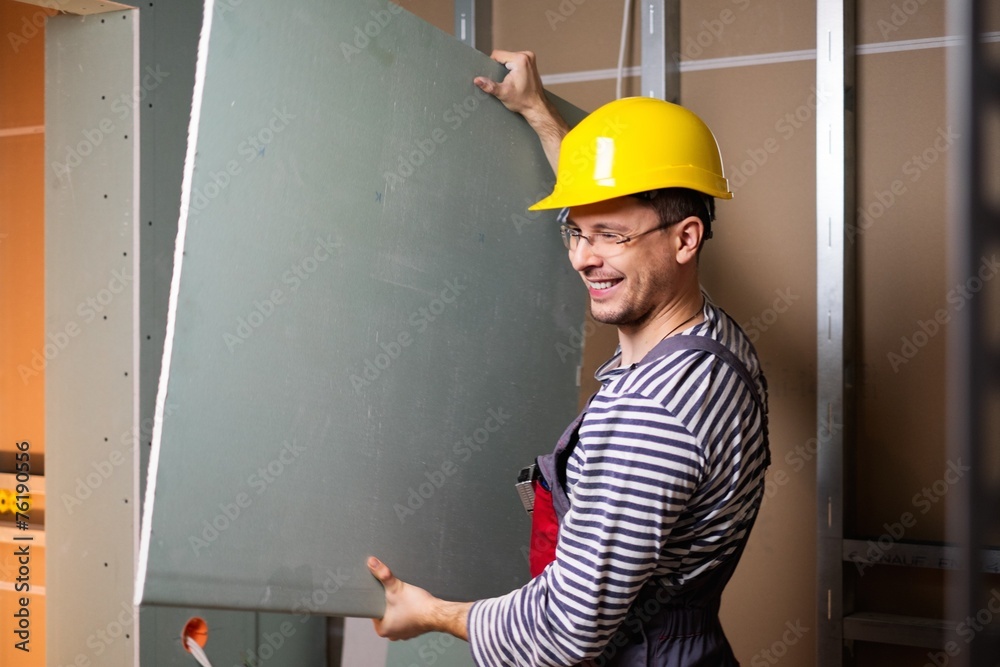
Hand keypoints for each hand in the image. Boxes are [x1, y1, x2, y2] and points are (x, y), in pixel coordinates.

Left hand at [367, 557, 470, 640]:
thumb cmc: (417, 605)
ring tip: (402, 597)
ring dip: (398, 606)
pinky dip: (407, 611)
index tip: (380, 591)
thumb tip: (371, 562)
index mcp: (383, 630)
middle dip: (387, 602)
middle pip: (384, 613)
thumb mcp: (396, 588)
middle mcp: (392, 635)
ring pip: (395, 616)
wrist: (437, 612)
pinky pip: (406, 618)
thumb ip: (383, 574)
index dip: (376, 599)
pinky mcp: (414, 630)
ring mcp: (404, 634)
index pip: (373, 611)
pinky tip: (410, 603)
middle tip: (392, 592)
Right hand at [474, 50, 567, 169]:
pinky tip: (514, 80)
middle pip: (503, 56)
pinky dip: (511, 69)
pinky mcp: (531, 63)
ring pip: (509, 59)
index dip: (492, 65)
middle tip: (504, 81)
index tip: (495, 77)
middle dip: (500, 68)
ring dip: (505, 69)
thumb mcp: (503, 93)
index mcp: (520, 59)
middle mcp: (527, 56)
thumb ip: (489, 86)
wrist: (537, 107)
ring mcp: (530, 59)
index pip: (497, 54)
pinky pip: (515, 62)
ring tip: (509, 81)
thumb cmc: (524, 101)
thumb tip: (477, 80)